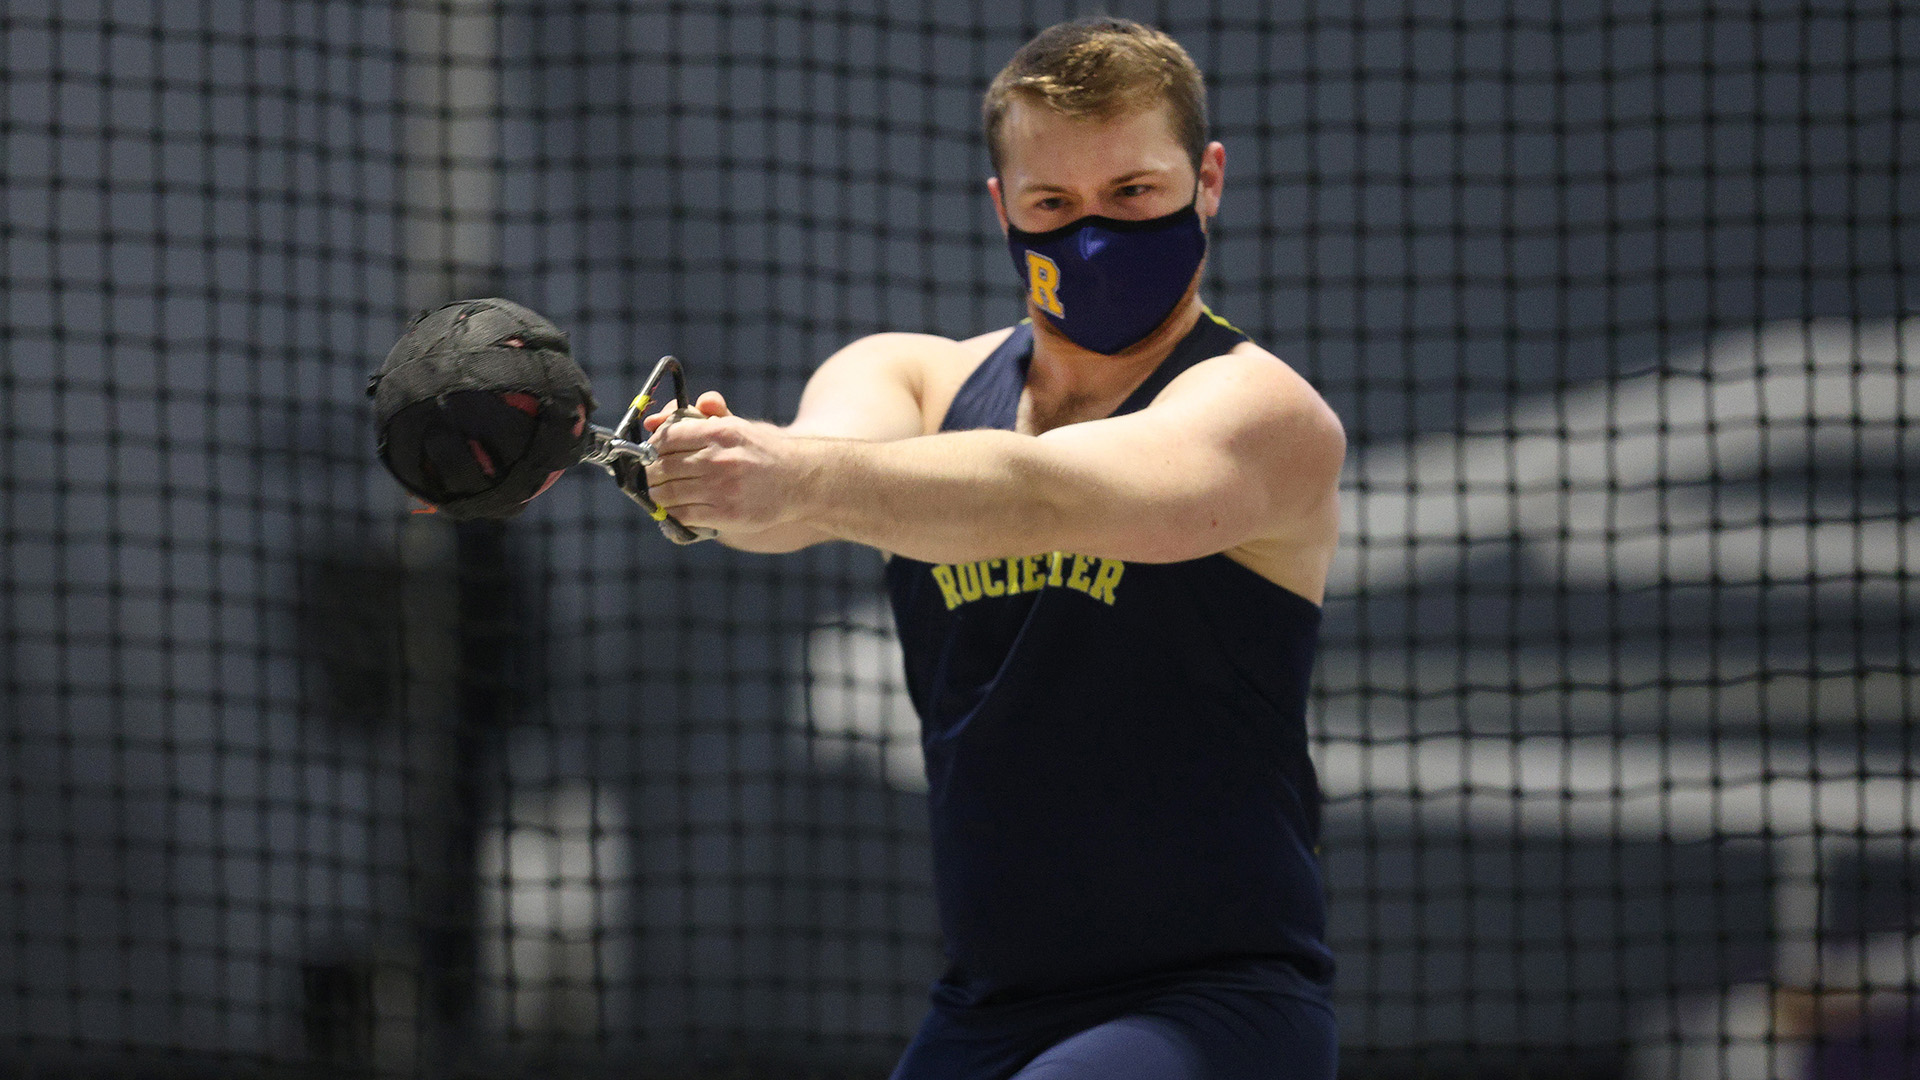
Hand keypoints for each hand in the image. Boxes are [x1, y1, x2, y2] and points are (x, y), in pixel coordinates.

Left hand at [642, 392, 818, 534]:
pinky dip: (671, 512)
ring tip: (659, 492)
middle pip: (662, 466)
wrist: (800, 479)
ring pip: (667, 492)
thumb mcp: (734, 425)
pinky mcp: (726, 514)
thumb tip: (654, 420)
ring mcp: (723, 488)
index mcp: (720, 431)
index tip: (652, 453)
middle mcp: (720, 459)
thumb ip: (697, 417)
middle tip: (651, 476)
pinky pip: (683, 514)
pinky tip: (674, 508)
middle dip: (651, 472)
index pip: (667, 437)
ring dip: (656, 494)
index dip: (652, 447)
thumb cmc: (760, 451)